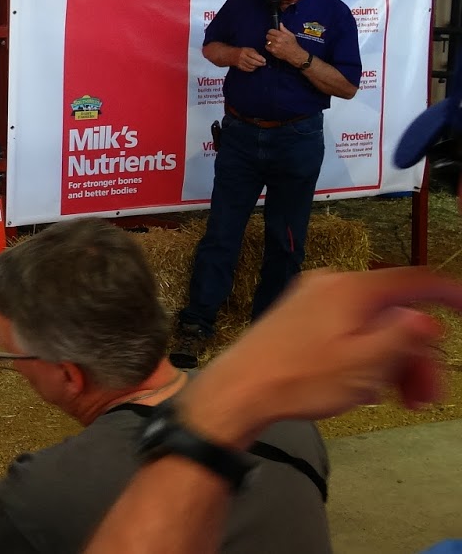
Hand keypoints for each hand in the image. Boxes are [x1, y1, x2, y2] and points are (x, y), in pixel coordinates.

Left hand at [185, 268, 461, 447]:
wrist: (239, 390)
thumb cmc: (297, 379)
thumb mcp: (365, 363)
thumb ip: (403, 336)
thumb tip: (428, 318)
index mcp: (352, 289)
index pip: (413, 280)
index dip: (446, 293)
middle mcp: (332, 286)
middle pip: (394, 312)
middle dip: (416, 354)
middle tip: (426, 393)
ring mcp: (313, 301)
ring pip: (372, 325)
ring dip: (393, 360)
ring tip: (400, 399)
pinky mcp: (300, 319)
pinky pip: (348, 331)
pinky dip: (365, 355)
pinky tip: (366, 386)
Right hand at [232, 47, 266, 71]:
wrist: (232, 55)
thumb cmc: (243, 52)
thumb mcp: (249, 49)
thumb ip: (255, 53)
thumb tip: (262, 58)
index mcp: (245, 51)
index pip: (254, 55)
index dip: (260, 59)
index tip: (264, 60)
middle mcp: (242, 57)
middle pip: (252, 62)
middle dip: (260, 64)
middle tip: (264, 64)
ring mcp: (241, 62)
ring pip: (251, 66)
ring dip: (256, 66)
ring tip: (258, 65)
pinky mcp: (240, 67)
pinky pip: (248, 69)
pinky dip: (252, 69)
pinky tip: (254, 67)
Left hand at [264, 27, 303, 64]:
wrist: (294, 54)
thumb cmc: (293, 44)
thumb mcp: (290, 35)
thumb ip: (284, 29)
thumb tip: (280, 24)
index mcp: (281, 35)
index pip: (271, 31)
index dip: (271, 31)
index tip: (272, 33)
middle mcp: (277, 40)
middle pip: (267, 36)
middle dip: (270, 36)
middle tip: (273, 38)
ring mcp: (274, 45)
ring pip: (267, 41)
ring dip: (269, 42)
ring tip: (274, 43)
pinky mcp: (273, 51)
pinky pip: (267, 47)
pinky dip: (268, 47)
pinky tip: (273, 47)